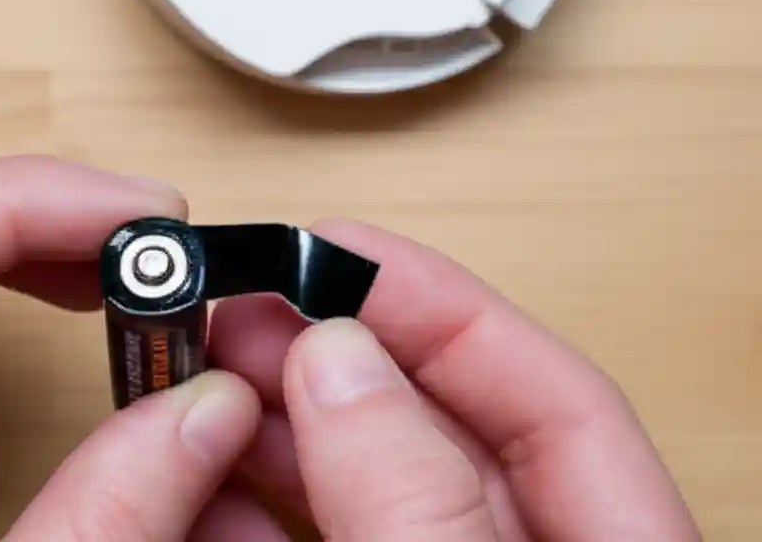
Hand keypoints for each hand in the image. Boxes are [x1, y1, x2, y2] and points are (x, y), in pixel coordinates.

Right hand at [210, 220, 703, 540]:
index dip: (447, 307)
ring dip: (284, 424)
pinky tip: (202, 476)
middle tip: (249, 306)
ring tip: (209, 374)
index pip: (558, 399)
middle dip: (340, 356)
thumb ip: (420, 501)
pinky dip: (252, 510)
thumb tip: (342, 363)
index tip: (341, 250)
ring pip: (367, 487)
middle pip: (444, 429)